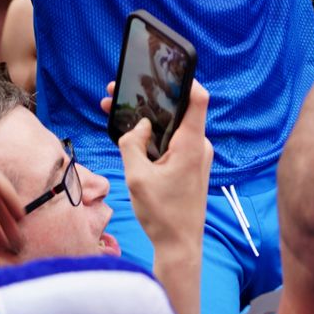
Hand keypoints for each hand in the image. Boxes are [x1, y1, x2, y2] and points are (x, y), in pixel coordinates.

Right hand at [106, 80, 212, 250]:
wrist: (181, 246)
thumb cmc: (162, 215)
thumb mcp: (137, 177)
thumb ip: (132, 145)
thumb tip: (138, 127)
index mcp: (190, 145)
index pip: (198, 99)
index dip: (185, 79)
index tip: (165, 67)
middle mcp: (198, 145)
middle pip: (178, 110)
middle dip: (149, 98)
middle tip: (118, 91)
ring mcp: (196, 155)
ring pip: (172, 126)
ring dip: (147, 119)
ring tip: (115, 112)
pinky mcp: (190, 164)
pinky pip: (173, 141)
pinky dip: (154, 136)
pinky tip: (131, 134)